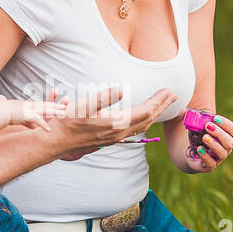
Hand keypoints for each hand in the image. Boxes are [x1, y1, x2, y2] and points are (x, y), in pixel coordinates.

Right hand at [9, 98, 70, 131]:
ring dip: (54, 113)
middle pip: (48, 105)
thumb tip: (35, 128)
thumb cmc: (9, 115)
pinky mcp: (26, 115)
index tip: (63, 103)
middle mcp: (33, 107)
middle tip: (68, 104)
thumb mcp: (23, 119)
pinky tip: (48, 130)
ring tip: (64, 114)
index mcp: (33, 107)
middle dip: (58, 105)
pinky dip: (42, 125)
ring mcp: (30, 110)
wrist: (0, 112)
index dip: (54, 103)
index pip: (46, 104)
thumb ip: (30, 123)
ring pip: (45, 111)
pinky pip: (36, 120)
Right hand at [53, 87, 176, 160]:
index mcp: (116, 123)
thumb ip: (103, 98)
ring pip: (142, 126)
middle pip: (148, 119)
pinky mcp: (110, 138)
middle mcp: (119, 132)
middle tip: (174, 96)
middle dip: (162, 107)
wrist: (58, 141)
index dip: (158, 101)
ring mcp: (115, 137)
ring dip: (155, 114)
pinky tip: (144, 118)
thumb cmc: (68, 121)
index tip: (169, 91)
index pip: (145, 111)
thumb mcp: (83, 106)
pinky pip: (134, 130)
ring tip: (164, 105)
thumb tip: (121, 90)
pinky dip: (144, 121)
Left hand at [185, 113, 232, 172]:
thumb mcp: (196, 124)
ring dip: (214, 144)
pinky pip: (211, 163)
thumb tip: (182, 111)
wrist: (192, 152)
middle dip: (219, 133)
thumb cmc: (198, 135)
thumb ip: (190, 117)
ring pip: (222, 153)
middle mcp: (226, 148)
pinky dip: (205, 155)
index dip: (227, 124)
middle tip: (207, 126)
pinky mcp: (209, 166)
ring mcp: (218, 158)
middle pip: (229, 142)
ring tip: (204, 137)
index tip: (215, 118)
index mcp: (228, 136)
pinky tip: (198, 148)